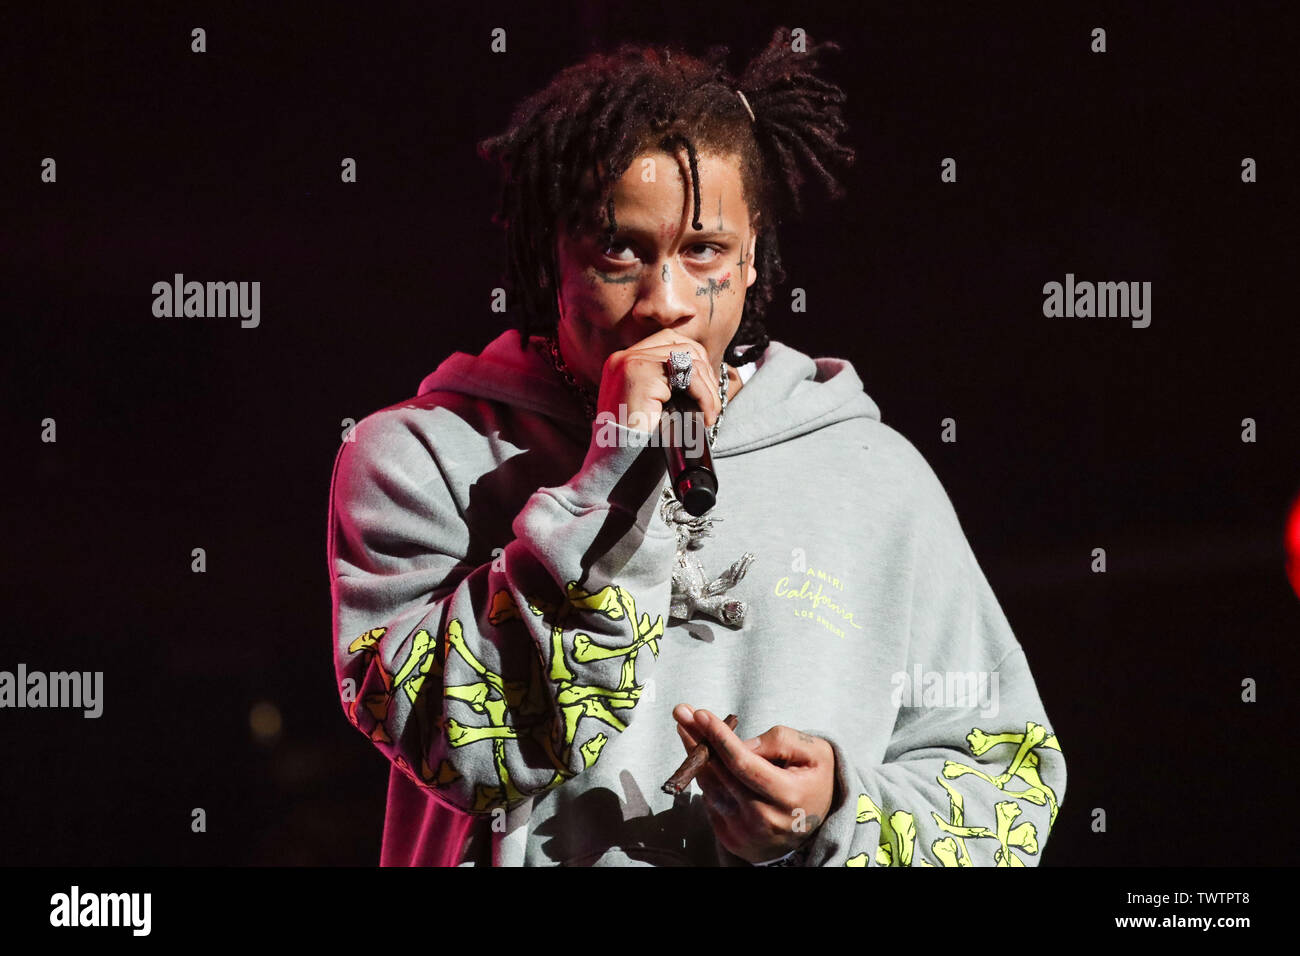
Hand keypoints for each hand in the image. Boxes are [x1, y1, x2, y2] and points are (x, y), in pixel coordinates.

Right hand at [597, 329, 721, 432]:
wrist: (616, 466)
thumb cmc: (637, 442)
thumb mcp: (652, 406)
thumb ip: (666, 384)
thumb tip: (705, 373)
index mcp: (624, 362)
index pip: (670, 341)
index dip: (695, 360)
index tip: (706, 389)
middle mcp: (623, 358)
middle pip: (682, 345)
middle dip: (706, 374)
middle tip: (712, 406)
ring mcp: (630, 363)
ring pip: (689, 360)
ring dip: (708, 389)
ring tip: (709, 415)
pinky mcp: (640, 375)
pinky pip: (688, 376)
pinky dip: (704, 396)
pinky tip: (705, 417)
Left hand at [672, 704, 836, 863]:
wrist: (818, 822)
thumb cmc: (815, 779)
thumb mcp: (814, 751)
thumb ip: (780, 741)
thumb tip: (741, 744)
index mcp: (786, 797)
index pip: (743, 763)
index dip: (720, 737)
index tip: (701, 714)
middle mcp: (764, 820)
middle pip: (720, 774)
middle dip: (698, 738)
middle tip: (682, 711)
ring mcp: (746, 834)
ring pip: (711, 788)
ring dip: (694, 755)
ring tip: (687, 727)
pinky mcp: (733, 840)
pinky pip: (711, 802)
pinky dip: (706, 777)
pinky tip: (703, 756)